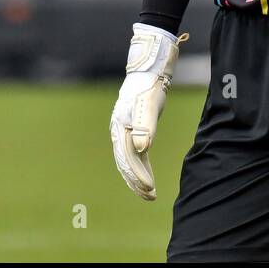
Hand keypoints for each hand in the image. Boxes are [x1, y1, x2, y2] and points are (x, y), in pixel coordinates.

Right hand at [110, 22, 188, 200]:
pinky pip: (134, 154)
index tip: (149, 188)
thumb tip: (142, 149)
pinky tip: (148, 177)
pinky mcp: (131, 131)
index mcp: (120, 127)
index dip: (137, 175)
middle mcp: (118, 132)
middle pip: (124, 163)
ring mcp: (123, 132)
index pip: (127, 158)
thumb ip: (146, 127)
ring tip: (149, 193)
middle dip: (136, 181)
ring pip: (128, 161)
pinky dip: (141, 167)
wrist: (147, 72)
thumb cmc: (149, 88)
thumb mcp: (150, 107)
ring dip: (137, 178)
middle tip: (150, 196)